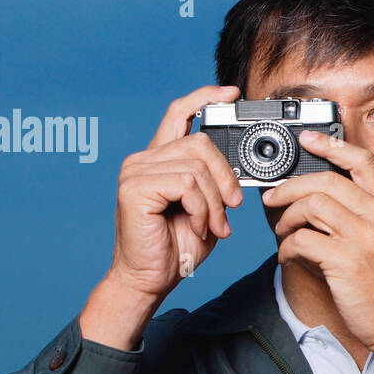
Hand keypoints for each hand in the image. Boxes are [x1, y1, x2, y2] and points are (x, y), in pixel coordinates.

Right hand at [80, 86, 243, 349]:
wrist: (150, 280)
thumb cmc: (177, 247)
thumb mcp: (207, 208)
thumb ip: (215, 182)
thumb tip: (238, 167)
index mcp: (160, 159)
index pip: (179, 113)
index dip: (205, 97)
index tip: (232, 94)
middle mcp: (143, 159)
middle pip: (200, 142)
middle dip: (225, 177)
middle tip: (230, 208)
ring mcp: (136, 171)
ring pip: (197, 166)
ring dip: (214, 202)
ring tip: (212, 226)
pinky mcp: (135, 187)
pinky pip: (187, 185)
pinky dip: (202, 209)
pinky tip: (198, 227)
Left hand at [262, 130, 373, 373]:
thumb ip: (367, 216)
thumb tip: (320, 201)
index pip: (363, 161)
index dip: (331, 146)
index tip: (307, 140)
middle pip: (327, 181)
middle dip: (291, 187)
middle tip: (273, 198)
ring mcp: (366, 239)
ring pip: (312, 206)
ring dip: (287, 217)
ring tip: (283, 232)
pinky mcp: (347, 263)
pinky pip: (302, 240)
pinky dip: (287, 247)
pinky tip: (287, 256)